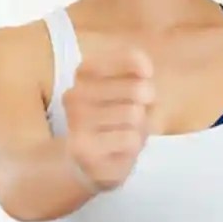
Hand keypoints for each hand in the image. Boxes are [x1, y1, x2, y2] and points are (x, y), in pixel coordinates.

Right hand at [62, 45, 153, 191]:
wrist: (86, 163)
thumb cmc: (113, 120)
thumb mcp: (127, 89)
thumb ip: (137, 72)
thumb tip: (145, 71)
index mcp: (85, 73)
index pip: (130, 57)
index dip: (146, 69)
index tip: (146, 75)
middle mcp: (75, 95)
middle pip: (138, 90)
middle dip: (147, 105)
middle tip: (137, 114)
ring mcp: (77, 123)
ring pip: (134, 116)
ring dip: (139, 128)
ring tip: (126, 133)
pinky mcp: (84, 150)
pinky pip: (130, 139)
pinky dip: (133, 146)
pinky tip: (120, 150)